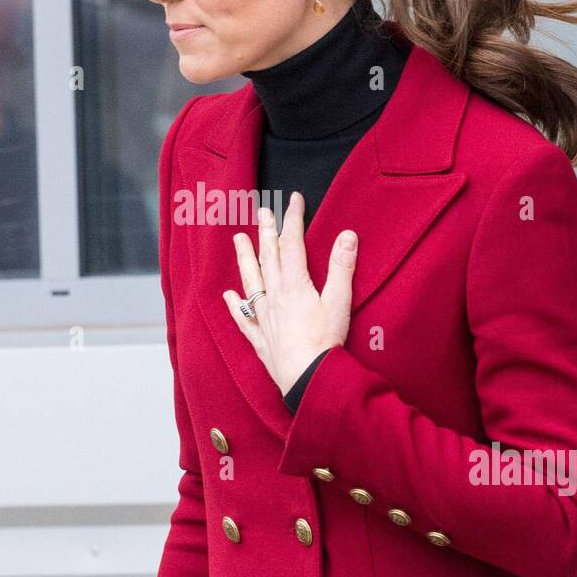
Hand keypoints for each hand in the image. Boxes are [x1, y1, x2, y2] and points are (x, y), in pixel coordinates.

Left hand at [222, 190, 357, 395]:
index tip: (293, 199)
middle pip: (269, 257)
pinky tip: (229, 296)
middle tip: (262, 211)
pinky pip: (244, 317)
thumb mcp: (339, 301)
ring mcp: (264, 317)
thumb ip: (341, 267)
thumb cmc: (325, 341)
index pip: (292, 244)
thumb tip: (347, 235)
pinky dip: (236, 305)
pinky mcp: (261, 337)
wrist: (307, 377)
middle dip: (266, 232)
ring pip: (251, 281)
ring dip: (245, 259)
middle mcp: (275, 296)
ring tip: (238, 240)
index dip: (293, 219)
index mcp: (295, 284)